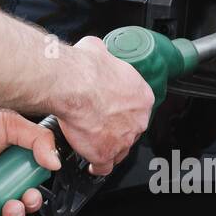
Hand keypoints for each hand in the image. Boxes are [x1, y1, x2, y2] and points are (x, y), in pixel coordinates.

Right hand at [55, 35, 155, 174]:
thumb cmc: (85, 69)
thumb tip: (94, 49)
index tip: (113, 110)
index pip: (137, 108)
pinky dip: (98, 167)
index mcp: (141, 95)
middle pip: (131, 130)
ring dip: (110, 148)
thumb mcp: (97, 50)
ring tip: (97, 146)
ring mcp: (123, 139)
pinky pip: (105, 167)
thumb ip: (102, 55)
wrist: (73, 85)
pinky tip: (93, 164)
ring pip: (121, 150)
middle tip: (101, 126)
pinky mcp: (106, 153)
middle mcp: (137, 119)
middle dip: (117, 130)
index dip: (123, 110)